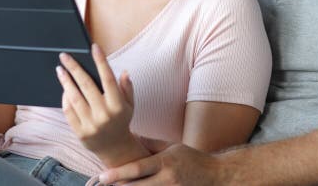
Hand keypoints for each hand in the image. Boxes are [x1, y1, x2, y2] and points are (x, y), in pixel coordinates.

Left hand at [56, 43, 148, 166]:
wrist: (114, 149)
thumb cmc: (121, 121)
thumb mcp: (130, 104)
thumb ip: (127, 88)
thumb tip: (123, 72)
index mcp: (118, 105)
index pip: (108, 78)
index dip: (101, 61)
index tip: (94, 47)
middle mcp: (104, 114)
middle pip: (86, 85)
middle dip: (74, 68)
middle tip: (65, 56)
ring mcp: (91, 124)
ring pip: (74, 97)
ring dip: (66, 81)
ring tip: (60, 69)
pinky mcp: (80, 132)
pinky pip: (69, 111)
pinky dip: (65, 99)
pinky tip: (63, 89)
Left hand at [98, 139, 224, 185]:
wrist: (215, 176)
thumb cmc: (192, 159)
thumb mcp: (172, 146)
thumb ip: (150, 144)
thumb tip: (132, 137)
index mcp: (165, 162)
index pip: (137, 169)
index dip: (118, 173)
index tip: (102, 176)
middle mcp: (167, 179)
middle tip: (102, 185)